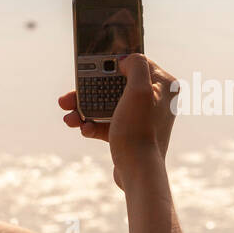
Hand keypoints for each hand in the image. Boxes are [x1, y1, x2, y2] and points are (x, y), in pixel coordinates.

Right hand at [58, 54, 176, 188]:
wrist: (138, 172)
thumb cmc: (139, 131)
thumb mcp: (139, 90)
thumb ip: (136, 65)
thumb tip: (126, 60)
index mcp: (164, 86)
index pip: (137, 64)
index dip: (113, 64)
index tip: (94, 68)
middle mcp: (156, 100)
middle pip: (116, 86)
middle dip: (90, 91)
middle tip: (69, 96)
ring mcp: (143, 118)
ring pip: (108, 105)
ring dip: (85, 109)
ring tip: (68, 117)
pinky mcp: (131, 133)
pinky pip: (108, 123)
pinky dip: (93, 125)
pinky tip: (83, 129)